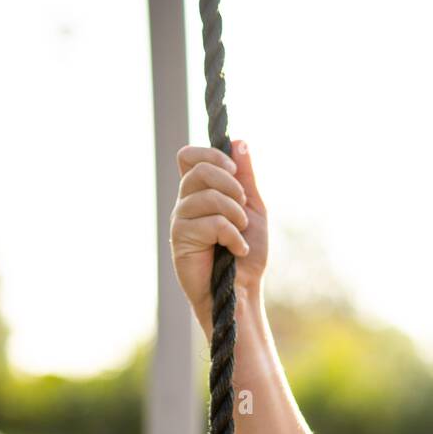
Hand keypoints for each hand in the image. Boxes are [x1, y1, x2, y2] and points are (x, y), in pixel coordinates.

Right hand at [170, 139, 268, 333]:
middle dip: (231, 185)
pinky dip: (233, 235)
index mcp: (199, 193)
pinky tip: (237, 249)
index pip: (188, 156)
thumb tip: (240, 142)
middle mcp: (184, 203)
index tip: (234, 170)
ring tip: (242, 234)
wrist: (242, 291)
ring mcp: (180, 221)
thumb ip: (245, 178)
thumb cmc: (246, 254)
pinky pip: (210, 223)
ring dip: (235, 214)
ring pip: (206, 195)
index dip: (210, 154)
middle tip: (243, 208)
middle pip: (198, 169)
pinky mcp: (180, 240)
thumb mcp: (252, 209)